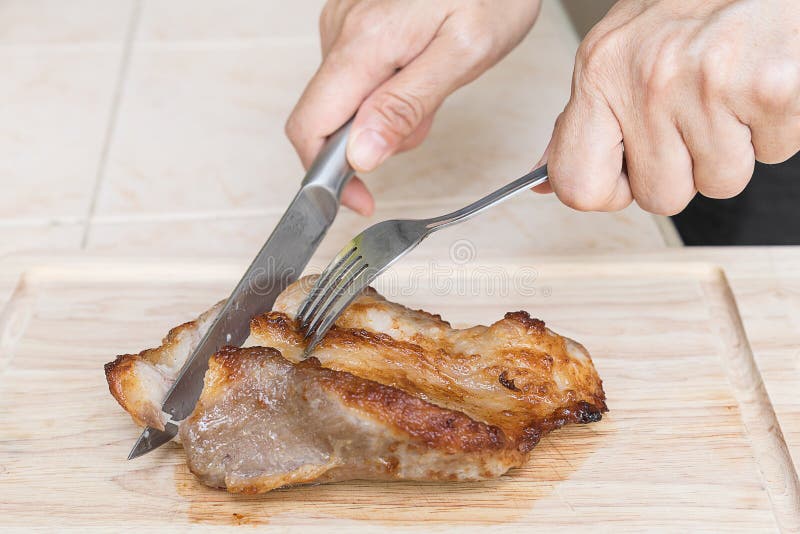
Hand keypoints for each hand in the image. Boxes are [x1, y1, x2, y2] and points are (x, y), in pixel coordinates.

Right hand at [286, 0, 540, 214]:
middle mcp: (341, 28)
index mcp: (364, 42)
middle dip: (371, 140)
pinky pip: (354, 74)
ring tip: (432, 81)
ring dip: (382, 114)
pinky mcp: (353, 19)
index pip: (310, 127)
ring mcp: (343, 21)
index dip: (327, 177)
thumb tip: (361, 156)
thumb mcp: (463, 55)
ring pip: (343, 99)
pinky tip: (419, 66)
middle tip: (427, 115)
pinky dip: (384, 88)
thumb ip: (406, 106)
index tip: (360, 199)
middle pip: (327, 118)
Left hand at [544, 0, 799, 214]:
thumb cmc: (696, 3)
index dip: (610, 192)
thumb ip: (585, 118)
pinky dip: (774, 130)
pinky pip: (772, 155)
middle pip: (659, 198)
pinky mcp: (769, 88)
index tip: (629, 173)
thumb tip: (544, 181)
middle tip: (697, 117)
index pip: (576, 184)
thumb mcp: (619, 50)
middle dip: (684, 171)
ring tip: (732, 95)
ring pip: (720, 183)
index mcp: (601, 72)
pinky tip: (761, 86)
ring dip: (733, 150)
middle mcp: (647, 79)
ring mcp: (708, 84)